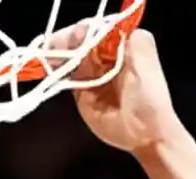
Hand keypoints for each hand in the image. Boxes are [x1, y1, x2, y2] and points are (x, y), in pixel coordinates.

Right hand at [52, 27, 184, 153]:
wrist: (144, 133)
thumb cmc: (148, 98)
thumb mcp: (144, 62)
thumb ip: (126, 41)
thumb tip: (100, 30)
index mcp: (121, 44)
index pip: (96, 30)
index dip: (82, 32)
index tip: (72, 38)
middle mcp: (105, 55)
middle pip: (79, 41)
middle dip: (64, 42)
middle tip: (52, 48)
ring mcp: (91, 73)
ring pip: (69, 56)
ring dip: (56, 54)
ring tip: (47, 57)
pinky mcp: (80, 90)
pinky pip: (64, 75)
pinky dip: (54, 70)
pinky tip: (47, 68)